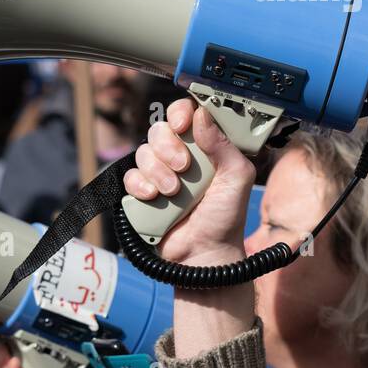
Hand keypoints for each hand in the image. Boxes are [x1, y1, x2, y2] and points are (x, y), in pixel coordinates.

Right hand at [123, 98, 255, 265]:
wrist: (203, 254)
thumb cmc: (225, 217)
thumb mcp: (237, 178)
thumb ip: (224, 145)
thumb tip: (203, 115)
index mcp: (205, 146)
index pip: (187, 114)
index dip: (181, 113)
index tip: (183, 125)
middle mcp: (181, 155)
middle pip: (160, 129)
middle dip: (169, 147)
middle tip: (183, 167)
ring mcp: (160, 173)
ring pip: (144, 151)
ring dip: (157, 170)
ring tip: (173, 191)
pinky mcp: (143, 191)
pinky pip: (130, 175)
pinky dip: (140, 185)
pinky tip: (153, 197)